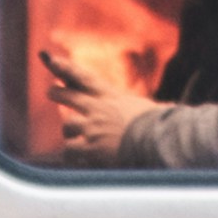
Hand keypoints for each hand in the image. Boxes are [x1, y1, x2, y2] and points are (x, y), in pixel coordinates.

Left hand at [44, 37, 150, 156]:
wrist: (159, 142)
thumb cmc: (160, 127)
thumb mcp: (148, 109)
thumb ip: (139, 108)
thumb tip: (166, 107)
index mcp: (111, 96)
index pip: (84, 77)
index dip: (66, 67)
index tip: (51, 60)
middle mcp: (97, 108)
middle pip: (66, 95)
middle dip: (57, 92)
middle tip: (52, 91)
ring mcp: (91, 127)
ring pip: (67, 125)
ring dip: (71, 132)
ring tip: (79, 139)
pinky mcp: (90, 147)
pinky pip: (70, 150)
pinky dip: (73, 154)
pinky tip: (80, 157)